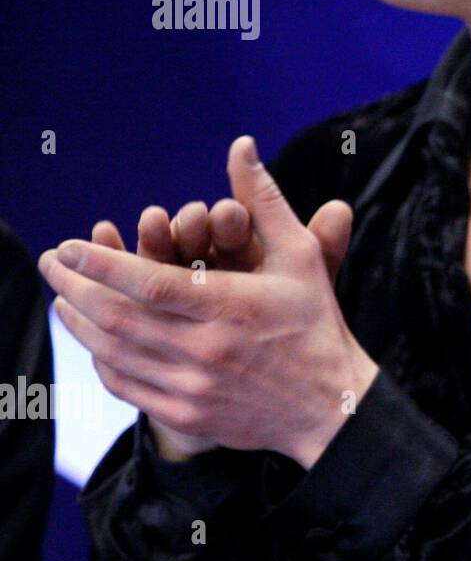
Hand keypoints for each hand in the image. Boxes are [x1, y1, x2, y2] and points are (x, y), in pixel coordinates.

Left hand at [40, 136, 376, 468]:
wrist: (330, 407)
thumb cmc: (315, 322)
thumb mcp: (300, 256)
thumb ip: (264, 199)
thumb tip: (241, 145)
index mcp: (233, 308)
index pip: (151, 284)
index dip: (103, 264)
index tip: (68, 246)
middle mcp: (207, 351)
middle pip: (119, 319)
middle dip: (74, 288)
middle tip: (50, 264)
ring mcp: (194, 388)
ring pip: (115, 354)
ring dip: (80, 323)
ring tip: (62, 298)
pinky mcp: (187, 415)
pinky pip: (127, 387)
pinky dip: (102, 361)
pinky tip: (94, 340)